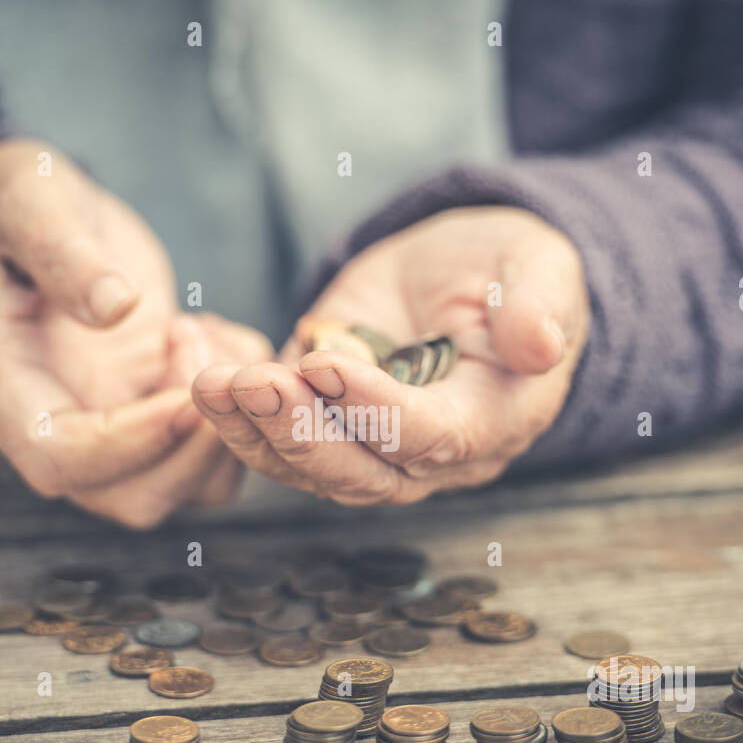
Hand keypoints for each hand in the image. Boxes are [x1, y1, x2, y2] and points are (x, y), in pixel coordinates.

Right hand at [0, 139, 271, 526]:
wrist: (29, 218)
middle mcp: (63, 425)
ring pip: (188, 486)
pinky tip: (216, 333)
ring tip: (199, 329)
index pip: (58, 460)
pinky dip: (244, 404)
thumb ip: (61, 250)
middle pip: (133, 498)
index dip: (126, 443)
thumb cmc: (11, 204)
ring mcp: (115, 427)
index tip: (181, 394)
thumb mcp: (24, 198)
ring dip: (226, 424)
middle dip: (194, 443)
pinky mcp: (158, 411)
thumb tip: (116, 304)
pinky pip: (218, 447)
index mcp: (8, 386)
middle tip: (195, 340)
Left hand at [191, 207, 588, 504]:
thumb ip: (540, 306)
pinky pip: (279, 446)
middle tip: (250, 382)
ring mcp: (376, 449)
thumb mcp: (539, 269)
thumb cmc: (512, 271)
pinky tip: (201, 382)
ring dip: (255, 433)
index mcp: (495, 422)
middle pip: (362, 473)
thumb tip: (541, 345)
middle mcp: (434, 456)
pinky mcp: (328, 428)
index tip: (324, 364)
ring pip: (312, 470)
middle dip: (300, 433)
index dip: (376, 409)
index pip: (433, 437)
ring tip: (210, 383)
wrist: (469, 276)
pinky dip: (236, 424)